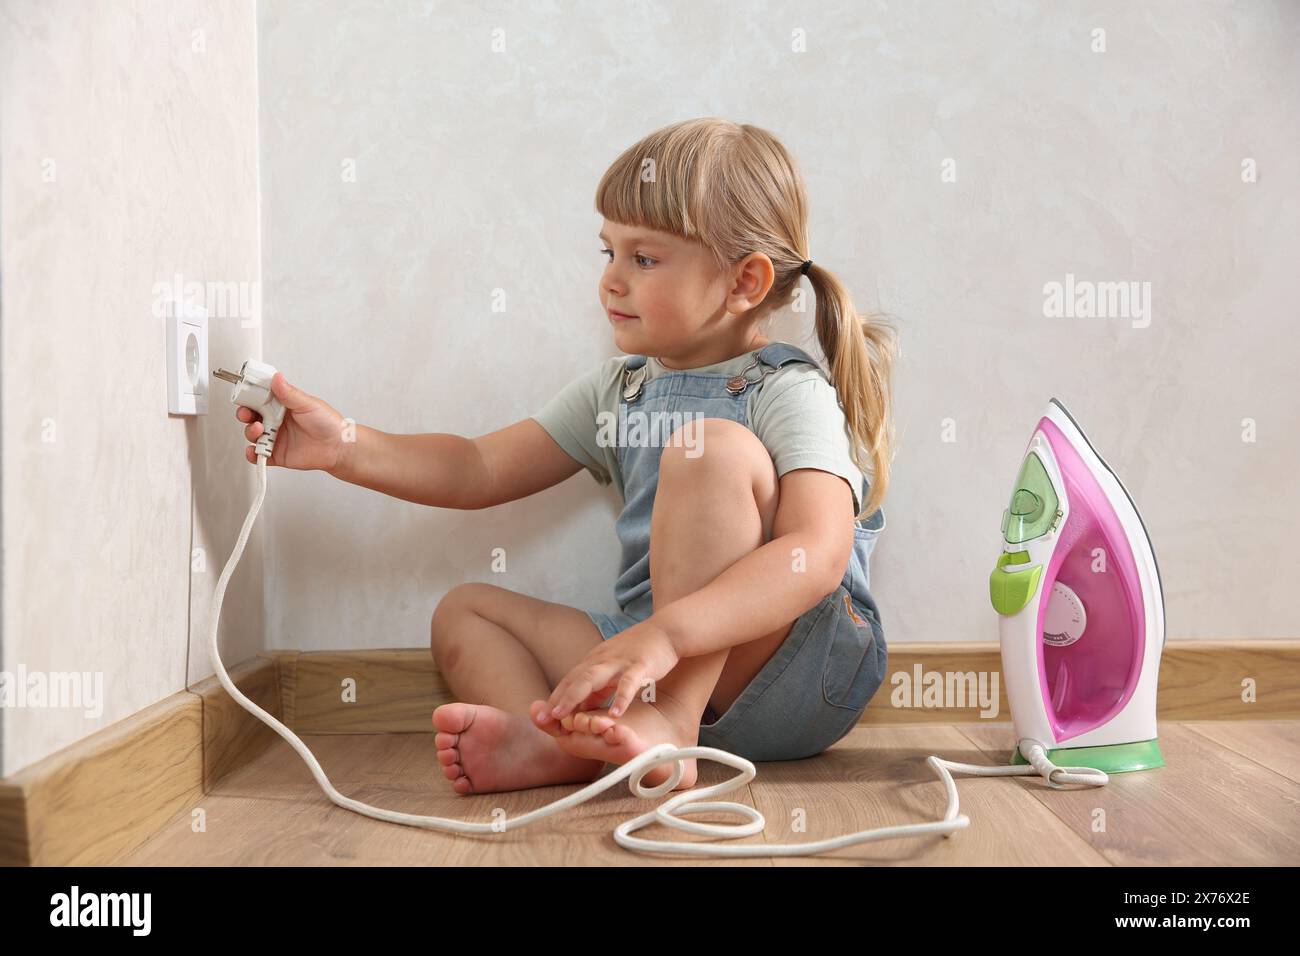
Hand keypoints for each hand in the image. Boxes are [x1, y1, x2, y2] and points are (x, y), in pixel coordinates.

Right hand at [236, 372, 347, 470]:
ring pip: (252, 434)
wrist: (338, 447)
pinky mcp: (277, 454)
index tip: (244, 392)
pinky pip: (259, 455)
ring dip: (250, 431)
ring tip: (259, 430)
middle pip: (251, 416)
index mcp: (282, 406)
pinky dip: (253, 454)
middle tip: (246, 413)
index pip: (259, 398)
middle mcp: (276, 421)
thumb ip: (289, 393)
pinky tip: (255, 451)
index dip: (250, 396)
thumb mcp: (308, 404)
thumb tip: (277, 378)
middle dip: (244, 413)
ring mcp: (275, 437)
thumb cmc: (328, 423)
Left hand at [544, 620, 679, 720]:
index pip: (570, 681)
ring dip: (576, 696)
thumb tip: (581, 709)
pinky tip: (616, 715)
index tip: (540, 718)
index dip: (555, 699)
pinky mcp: (640, 664)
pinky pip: (629, 683)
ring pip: (593, 678)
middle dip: (558, 699)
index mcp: (595, 661)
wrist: (667, 630)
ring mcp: (620, 661)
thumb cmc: (639, 651)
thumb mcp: (613, 668)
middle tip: (542, 719)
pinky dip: (621, 698)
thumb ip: (597, 687)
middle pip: (575, 679)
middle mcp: (602, 660)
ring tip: (564, 717)